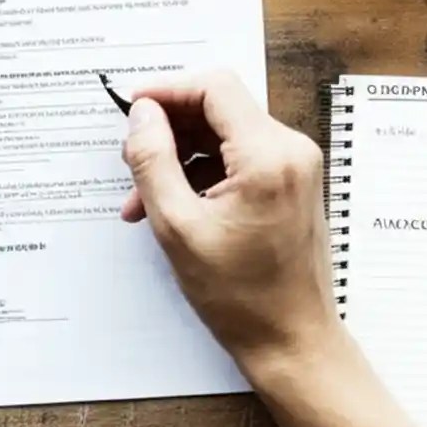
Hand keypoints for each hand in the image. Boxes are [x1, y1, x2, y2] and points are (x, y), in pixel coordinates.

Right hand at [119, 70, 343, 385]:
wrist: (291, 339)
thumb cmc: (240, 296)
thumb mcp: (177, 227)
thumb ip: (153, 161)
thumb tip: (141, 115)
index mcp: (268, 156)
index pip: (214, 87)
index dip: (166, 90)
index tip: (131, 108)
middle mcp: (290, 150)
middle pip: (219, 108)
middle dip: (169, 130)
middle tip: (131, 161)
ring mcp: (295, 167)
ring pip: (224, 135)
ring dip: (180, 157)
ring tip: (144, 199)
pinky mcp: (290, 183)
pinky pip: (238, 158)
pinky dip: (201, 174)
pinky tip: (172, 206)